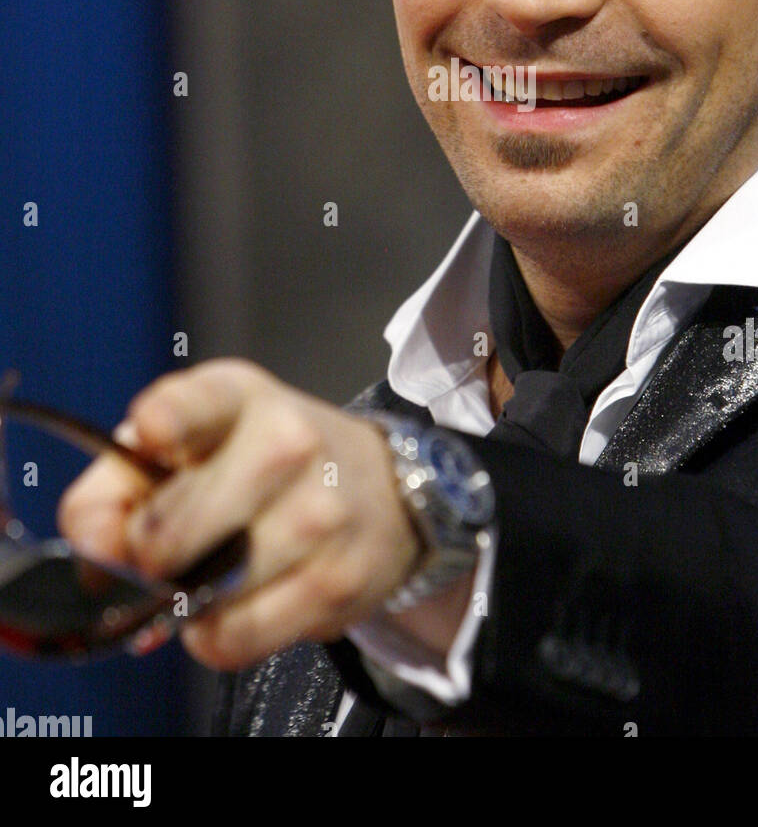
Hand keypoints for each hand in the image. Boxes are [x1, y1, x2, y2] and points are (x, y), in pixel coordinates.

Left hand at [58, 359, 431, 668]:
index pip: (192, 404)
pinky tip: (237, 602)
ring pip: (201, 595)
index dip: (160, 424)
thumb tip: (93, 556)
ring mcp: (319, 515)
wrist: (385, 490)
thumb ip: (119, 483)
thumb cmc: (268, 464)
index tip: (152, 436)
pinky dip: (217, 633)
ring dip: (187, 599)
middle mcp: (286, 443)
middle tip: (162, 550)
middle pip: (167, 534)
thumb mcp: (197, 442)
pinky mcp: (336, 582)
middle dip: (146, 556)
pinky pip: (234, 638)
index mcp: (240, 397)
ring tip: (211, 572)